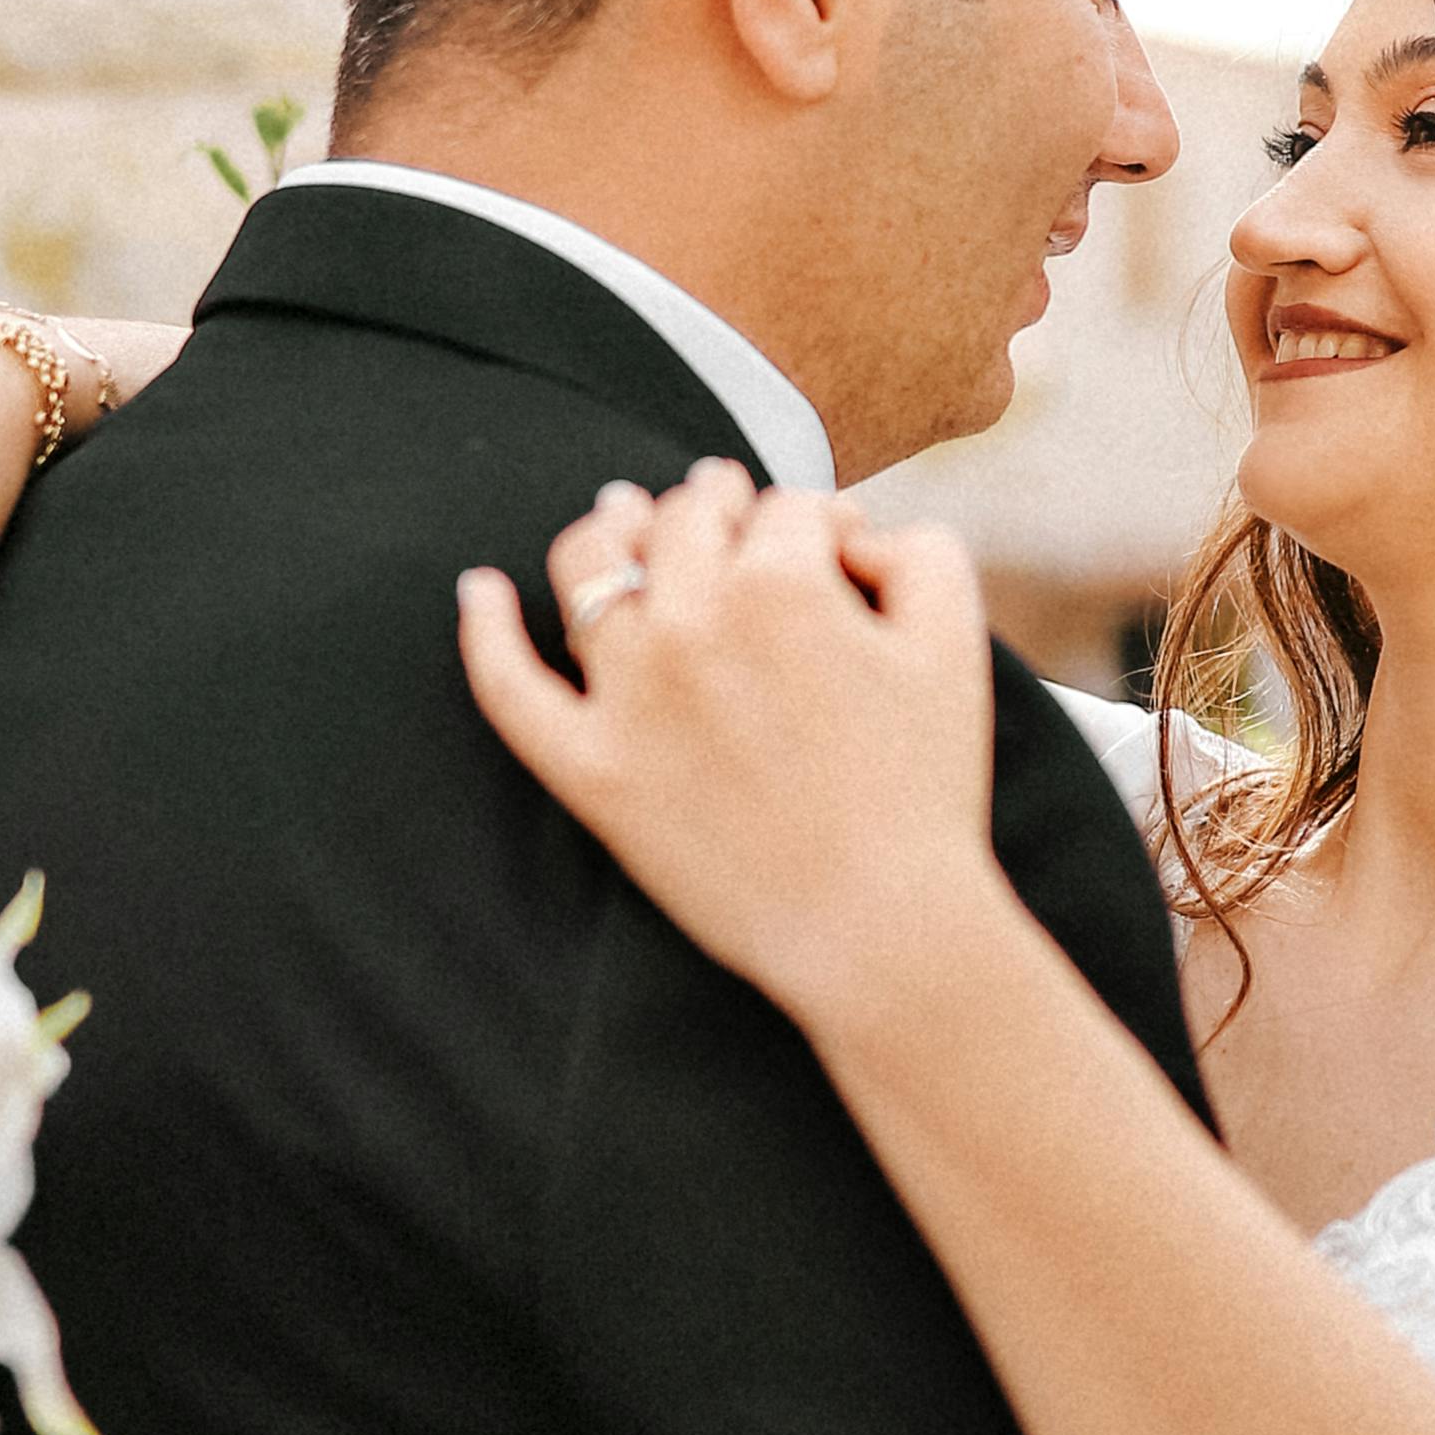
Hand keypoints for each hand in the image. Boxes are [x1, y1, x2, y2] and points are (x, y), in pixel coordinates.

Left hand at [457, 463, 1009, 1030]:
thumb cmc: (924, 790)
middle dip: (713, 507)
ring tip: (622, 520)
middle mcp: (692, 621)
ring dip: (610, 527)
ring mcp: (629, 694)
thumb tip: (849, 537)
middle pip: (683, 520)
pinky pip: (510, 686)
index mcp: (782, 582)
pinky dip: (486, 628)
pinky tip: (479, 590)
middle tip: (728, 515)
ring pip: (591, 565)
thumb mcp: (955, 644)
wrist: (879, 928)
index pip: (784, 510)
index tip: (834, 554)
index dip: (816, 524)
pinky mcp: (590, 768)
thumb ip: (918, 552)